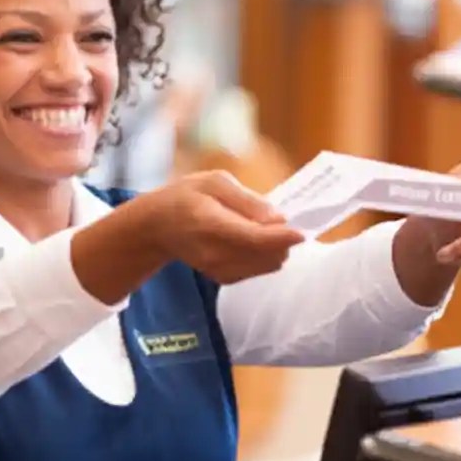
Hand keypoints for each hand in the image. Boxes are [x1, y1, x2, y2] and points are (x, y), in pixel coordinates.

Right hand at [134, 169, 303, 283]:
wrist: (158, 227)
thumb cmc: (187, 196)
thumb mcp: (214, 182)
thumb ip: (247, 200)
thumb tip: (278, 218)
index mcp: (211, 225)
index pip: (254, 238)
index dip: (282, 237)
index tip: (302, 231)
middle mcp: (216, 254)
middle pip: (268, 255)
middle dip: (282, 238)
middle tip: (279, 217)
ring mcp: (220, 270)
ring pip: (269, 264)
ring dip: (276, 246)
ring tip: (262, 225)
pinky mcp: (225, 278)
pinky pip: (260, 268)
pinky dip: (266, 254)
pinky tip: (254, 238)